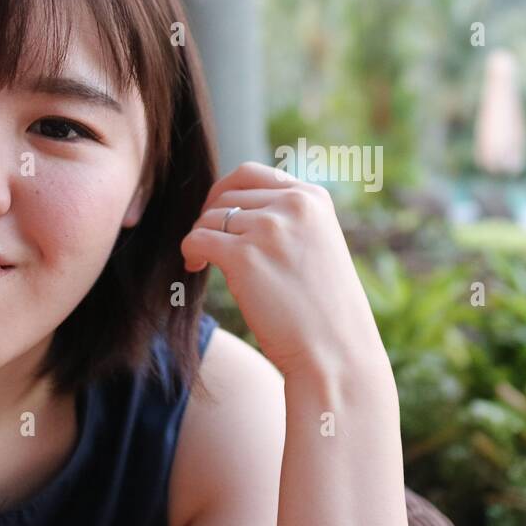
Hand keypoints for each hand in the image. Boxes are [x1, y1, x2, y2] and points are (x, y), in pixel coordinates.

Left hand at [180, 162, 389, 379]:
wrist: (335, 352)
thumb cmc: (324, 309)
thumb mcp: (317, 245)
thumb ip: (287, 219)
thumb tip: (232, 206)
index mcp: (313, 198)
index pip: (251, 174)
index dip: (224, 192)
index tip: (216, 215)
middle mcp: (293, 205)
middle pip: (226, 195)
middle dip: (209, 217)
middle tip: (207, 244)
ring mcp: (269, 228)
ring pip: (208, 217)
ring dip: (201, 238)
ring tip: (205, 262)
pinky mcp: (245, 256)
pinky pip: (197, 239)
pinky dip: (189, 252)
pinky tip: (196, 268)